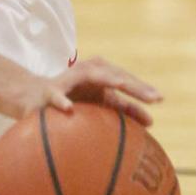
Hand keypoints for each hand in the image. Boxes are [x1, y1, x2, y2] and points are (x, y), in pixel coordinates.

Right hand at [23, 55, 161, 125]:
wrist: (36, 96)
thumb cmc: (75, 99)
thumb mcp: (101, 104)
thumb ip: (124, 110)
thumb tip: (152, 123)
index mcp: (102, 75)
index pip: (126, 80)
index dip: (142, 89)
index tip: (159, 99)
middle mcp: (89, 71)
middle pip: (115, 75)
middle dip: (132, 84)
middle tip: (151, 97)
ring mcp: (70, 78)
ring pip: (91, 75)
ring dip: (105, 78)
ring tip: (122, 85)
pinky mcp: (51, 90)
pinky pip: (56, 96)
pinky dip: (62, 101)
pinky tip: (69, 109)